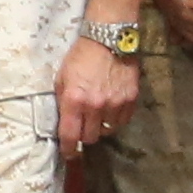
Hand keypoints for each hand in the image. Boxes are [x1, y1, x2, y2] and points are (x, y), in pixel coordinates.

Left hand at [55, 34, 137, 157]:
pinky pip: (122, 121)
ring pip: (107, 131)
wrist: (108, 38)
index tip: (68, 153)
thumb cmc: (81, 56)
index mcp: (74, 100)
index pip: (70, 135)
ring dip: (101, 127)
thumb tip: (64, 123)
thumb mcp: (62, 77)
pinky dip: (115, 119)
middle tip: (83, 126)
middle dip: (84, 135)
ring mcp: (115, 104)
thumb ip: (63, 101)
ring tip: (98, 114)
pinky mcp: (131, 100)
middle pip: (90, 138)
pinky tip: (111, 108)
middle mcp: (95, 106)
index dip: (68, 149)